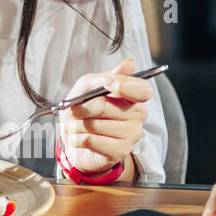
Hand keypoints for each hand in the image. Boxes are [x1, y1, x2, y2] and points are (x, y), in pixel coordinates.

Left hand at [59, 57, 150, 175]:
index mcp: (135, 95)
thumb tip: (130, 63)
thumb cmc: (85, 110)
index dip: (124, 85)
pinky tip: (77, 138)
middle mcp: (139, 114)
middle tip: (73, 110)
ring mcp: (132, 135)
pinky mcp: (120, 152)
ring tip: (75, 126)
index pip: (142, 89)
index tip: (107, 83)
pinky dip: (77, 138)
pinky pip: (92, 141)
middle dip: (82, 107)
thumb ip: (104, 76)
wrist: (76, 140)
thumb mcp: (88, 87)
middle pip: (105, 106)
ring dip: (76, 125)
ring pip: (95, 125)